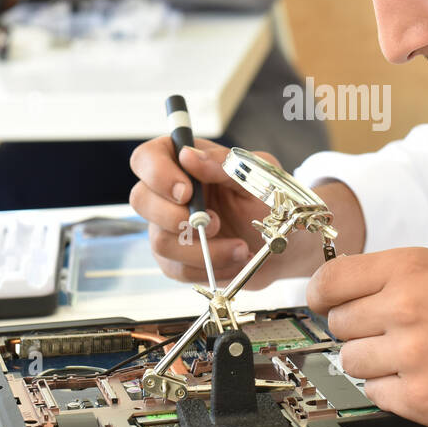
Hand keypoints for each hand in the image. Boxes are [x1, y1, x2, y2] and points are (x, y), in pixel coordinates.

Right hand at [129, 139, 332, 288]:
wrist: (287, 243)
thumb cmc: (272, 201)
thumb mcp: (258, 175)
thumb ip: (225, 164)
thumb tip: (189, 156)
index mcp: (185, 162)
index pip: (147, 159)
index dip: (157, 175)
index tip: (186, 191)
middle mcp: (170, 194)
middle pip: (140, 200)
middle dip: (174, 217)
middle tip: (214, 223)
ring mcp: (169, 228)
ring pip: (159, 241)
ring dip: (203, 250)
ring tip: (240, 247)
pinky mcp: (177, 258)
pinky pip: (176, 269)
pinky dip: (209, 268)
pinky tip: (234, 260)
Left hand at [307, 246, 427, 426]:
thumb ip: (388, 277)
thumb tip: (330, 291)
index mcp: (409, 268)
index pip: (329, 281)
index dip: (320, 295)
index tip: (322, 302)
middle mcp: (405, 307)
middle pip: (337, 324)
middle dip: (360, 329)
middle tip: (395, 330)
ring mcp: (411, 355)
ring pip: (351, 362)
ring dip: (375, 362)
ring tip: (417, 354)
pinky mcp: (420, 399)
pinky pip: (375, 395)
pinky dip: (394, 391)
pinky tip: (427, 376)